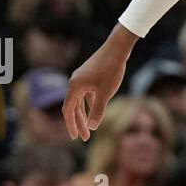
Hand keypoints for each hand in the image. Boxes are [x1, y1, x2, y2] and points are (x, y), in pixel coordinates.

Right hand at [63, 25, 135, 139]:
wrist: (117, 48)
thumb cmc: (111, 70)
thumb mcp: (105, 93)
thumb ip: (98, 111)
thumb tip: (92, 127)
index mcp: (75, 86)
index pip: (68, 110)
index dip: (71, 125)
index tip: (76, 137)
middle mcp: (75, 82)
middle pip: (73, 107)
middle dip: (79, 123)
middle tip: (85, 138)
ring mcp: (81, 78)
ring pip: (80, 100)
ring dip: (84, 114)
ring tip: (90, 127)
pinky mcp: (89, 75)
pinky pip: (86, 94)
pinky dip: (90, 104)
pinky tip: (96, 111)